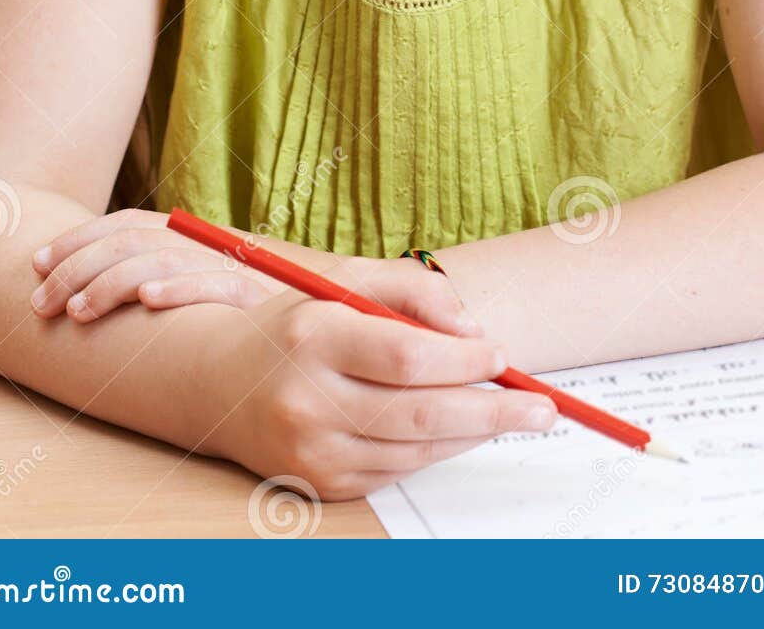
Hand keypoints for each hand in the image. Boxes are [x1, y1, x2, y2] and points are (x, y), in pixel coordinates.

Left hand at [29, 207, 301, 321]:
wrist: (328, 313)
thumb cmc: (254, 308)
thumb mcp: (203, 285)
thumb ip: (161, 276)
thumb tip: (96, 287)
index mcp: (191, 235)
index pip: (127, 221)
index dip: (78, 239)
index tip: (35, 264)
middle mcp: (207, 242)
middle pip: (131, 240)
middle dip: (76, 268)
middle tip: (39, 303)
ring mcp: (231, 263)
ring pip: (161, 260)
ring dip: (112, 283)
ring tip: (77, 312)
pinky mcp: (256, 293)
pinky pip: (214, 283)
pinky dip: (180, 287)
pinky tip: (147, 300)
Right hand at [215, 258, 557, 500]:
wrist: (221, 383)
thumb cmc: (299, 322)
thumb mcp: (347, 280)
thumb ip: (413, 290)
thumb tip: (473, 333)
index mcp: (312, 335)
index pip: (404, 356)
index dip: (461, 361)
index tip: (500, 355)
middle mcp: (306, 398)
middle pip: (418, 415)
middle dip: (491, 412)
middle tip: (541, 407)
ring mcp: (311, 450)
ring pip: (414, 451)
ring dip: (472, 433)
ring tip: (511, 414)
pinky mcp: (321, 483)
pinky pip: (396, 471)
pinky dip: (436, 450)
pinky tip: (458, 428)